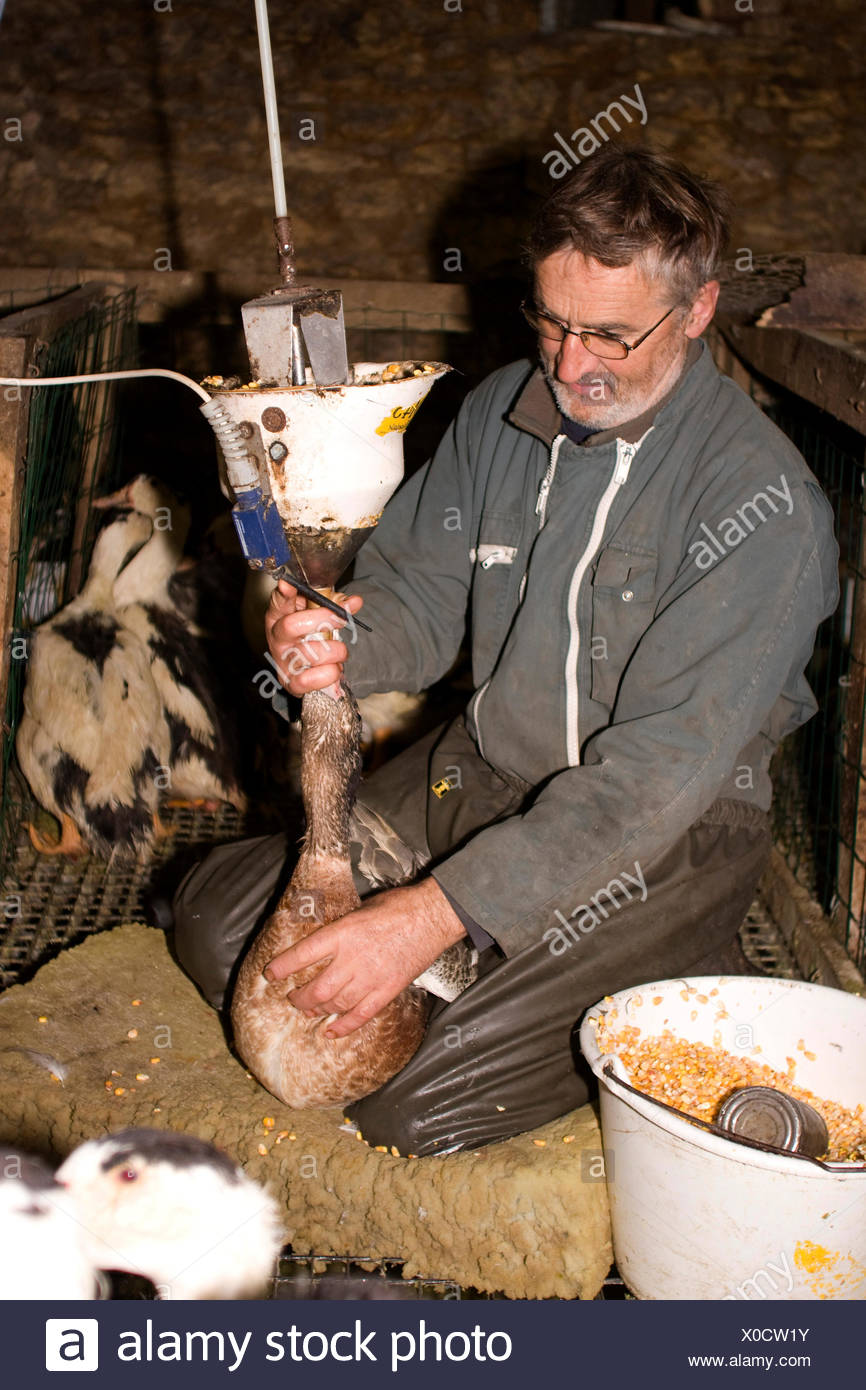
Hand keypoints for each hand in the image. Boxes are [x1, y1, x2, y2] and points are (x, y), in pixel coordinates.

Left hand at [263, 879, 465, 1036]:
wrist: (433, 916)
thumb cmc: (398, 906)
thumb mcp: (360, 909)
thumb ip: (341, 929)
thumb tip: (325, 943)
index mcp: (342, 933)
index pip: (302, 954)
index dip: (282, 967)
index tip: (271, 974)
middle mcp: (352, 959)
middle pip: (315, 989)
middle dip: (298, 997)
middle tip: (292, 998)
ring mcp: (370, 978)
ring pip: (334, 1005)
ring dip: (318, 1010)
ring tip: (310, 1011)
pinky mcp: (387, 991)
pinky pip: (360, 1016)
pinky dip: (343, 1027)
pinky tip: (330, 1032)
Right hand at [265, 578, 364, 696]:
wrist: (305, 671)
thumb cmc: (311, 638)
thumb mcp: (319, 617)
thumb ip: (335, 606)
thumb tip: (355, 601)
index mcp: (280, 616)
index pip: (278, 601)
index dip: (283, 593)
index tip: (289, 584)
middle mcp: (277, 638)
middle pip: (293, 625)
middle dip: (324, 620)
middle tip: (342, 620)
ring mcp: (282, 661)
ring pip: (312, 653)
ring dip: (336, 652)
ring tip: (339, 653)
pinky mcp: (291, 683)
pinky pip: (313, 679)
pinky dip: (331, 674)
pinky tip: (333, 669)